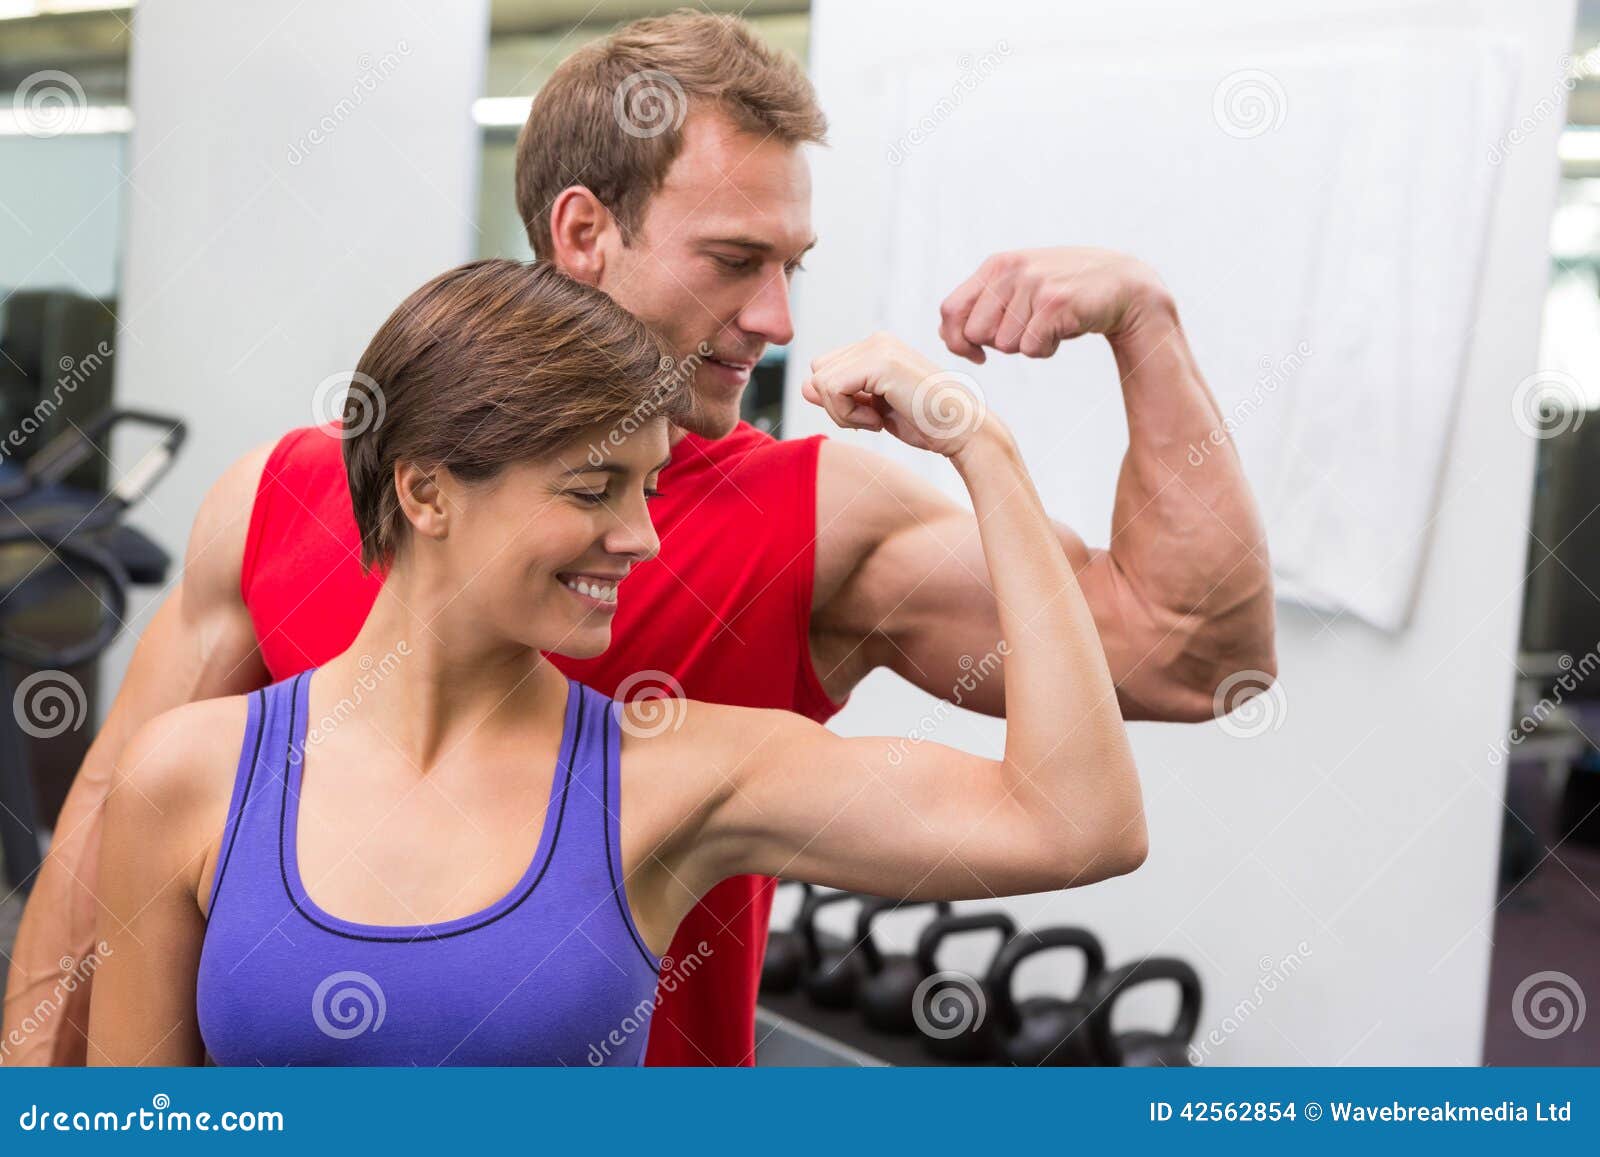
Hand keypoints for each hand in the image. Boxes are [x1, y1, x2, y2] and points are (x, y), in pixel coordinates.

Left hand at [802, 332, 993, 456]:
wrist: (962, 432)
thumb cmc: (927, 423)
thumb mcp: (874, 409)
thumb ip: (842, 395)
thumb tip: (805, 385)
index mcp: (877, 347)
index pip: (825, 370)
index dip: (839, 401)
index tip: (872, 416)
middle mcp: (876, 341)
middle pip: (818, 373)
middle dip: (837, 406)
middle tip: (873, 420)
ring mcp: (878, 348)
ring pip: (820, 382)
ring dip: (843, 413)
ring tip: (878, 419)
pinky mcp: (879, 363)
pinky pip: (832, 389)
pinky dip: (848, 415)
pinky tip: (879, 421)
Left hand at [939, 247, 1170, 362]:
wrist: (1122, 284)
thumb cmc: (1063, 293)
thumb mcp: (1017, 289)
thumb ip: (982, 305)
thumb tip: (945, 334)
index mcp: (995, 266)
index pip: (950, 310)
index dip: (955, 340)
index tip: (976, 354)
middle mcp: (1010, 271)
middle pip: (976, 333)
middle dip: (998, 344)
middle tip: (1028, 329)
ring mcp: (1033, 284)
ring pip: (1005, 345)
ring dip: (1028, 346)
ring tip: (1049, 325)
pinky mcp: (1055, 303)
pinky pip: (1031, 349)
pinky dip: (1046, 350)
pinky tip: (1063, 330)